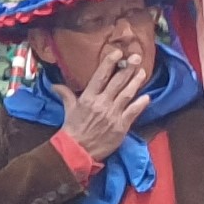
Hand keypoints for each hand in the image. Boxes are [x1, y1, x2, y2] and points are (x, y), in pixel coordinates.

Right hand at [52, 46, 152, 164]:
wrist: (77, 151)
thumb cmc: (72, 129)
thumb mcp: (68, 110)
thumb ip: (66, 95)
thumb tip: (56, 85)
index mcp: (88, 98)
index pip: (100, 77)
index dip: (109, 63)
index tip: (118, 53)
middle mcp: (101, 104)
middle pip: (117, 82)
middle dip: (128, 69)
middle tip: (137, 57)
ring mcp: (113, 115)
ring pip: (127, 94)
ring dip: (136, 82)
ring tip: (143, 71)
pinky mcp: (121, 126)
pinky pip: (133, 112)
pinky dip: (140, 103)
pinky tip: (147, 96)